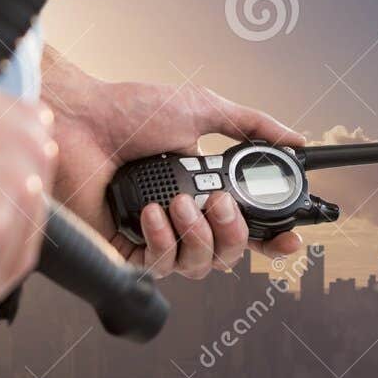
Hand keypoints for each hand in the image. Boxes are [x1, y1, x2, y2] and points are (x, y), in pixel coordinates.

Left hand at [43, 49, 305, 278]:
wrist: (80, 120)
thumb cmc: (130, 111)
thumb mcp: (202, 109)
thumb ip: (252, 126)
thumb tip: (296, 139)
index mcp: (203, 188)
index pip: (246, 226)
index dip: (272, 239)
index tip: (290, 238)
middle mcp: (182, 217)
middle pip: (229, 255)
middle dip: (234, 233)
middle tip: (219, 203)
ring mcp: (154, 235)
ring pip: (199, 267)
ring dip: (198, 235)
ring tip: (179, 202)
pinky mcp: (125, 250)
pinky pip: (160, 267)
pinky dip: (163, 241)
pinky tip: (150, 214)